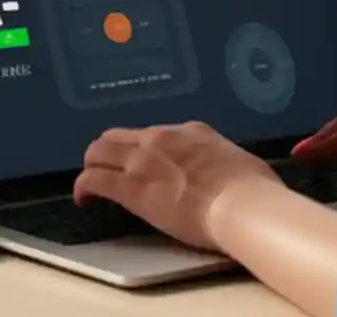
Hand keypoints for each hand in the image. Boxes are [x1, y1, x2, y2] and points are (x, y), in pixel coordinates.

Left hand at [74, 121, 281, 250]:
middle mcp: (161, 138)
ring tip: (90, 185)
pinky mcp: (130, 186)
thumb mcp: (237, 161)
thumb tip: (225, 173)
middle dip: (107, 152)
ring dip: (92, 166)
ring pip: (99, 151)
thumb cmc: (252, 190)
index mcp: (190, 132)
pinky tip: (85, 200)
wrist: (242, 205)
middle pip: (117, 136)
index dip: (143, 151)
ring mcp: (143, 160)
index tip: (145, 168)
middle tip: (106, 171)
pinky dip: (84, 187)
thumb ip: (221, 162)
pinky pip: (93, 179)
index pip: (154, 135)